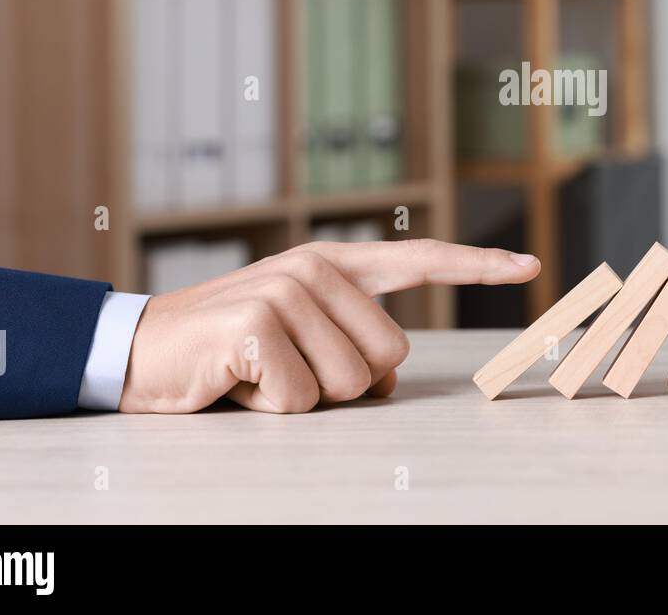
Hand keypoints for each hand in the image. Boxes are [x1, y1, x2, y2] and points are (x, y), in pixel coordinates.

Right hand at [119, 240, 540, 413]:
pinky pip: (300, 400)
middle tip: (286, 371)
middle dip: (342, 386)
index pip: (419, 260)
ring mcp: (287, 289)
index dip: (477, 267)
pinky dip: (269, 408)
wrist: (138, 350)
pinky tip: (237, 380)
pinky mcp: (258, 320)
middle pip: (388, 359)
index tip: (529, 267)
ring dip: (302, 400)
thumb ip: (350, 344)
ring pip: (348, 386)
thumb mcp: (298, 340)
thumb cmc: (228, 352)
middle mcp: (316, 267)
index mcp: (333, 265)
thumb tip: (384, 378)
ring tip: (259, 373)